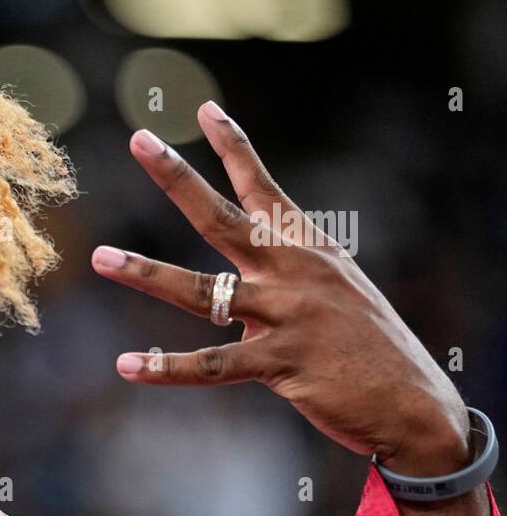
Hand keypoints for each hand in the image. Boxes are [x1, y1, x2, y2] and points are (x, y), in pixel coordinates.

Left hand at [92, 101, 470, 476]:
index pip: (263, 189)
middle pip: (221, 217)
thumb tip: (241, 280)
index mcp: (308, 250)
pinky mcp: (282, 362)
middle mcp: (294, 272)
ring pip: (199, 290)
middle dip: (177, 176)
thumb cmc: (369, 350)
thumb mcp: (336, 294)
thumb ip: (287, 278)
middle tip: (139, 139)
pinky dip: (165, 367)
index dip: (234, 148)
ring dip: (145, 273)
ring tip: (100, 256)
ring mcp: (288, 315)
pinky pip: (211, 363)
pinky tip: (128, 366)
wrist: (415, 404)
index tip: (205, 111)